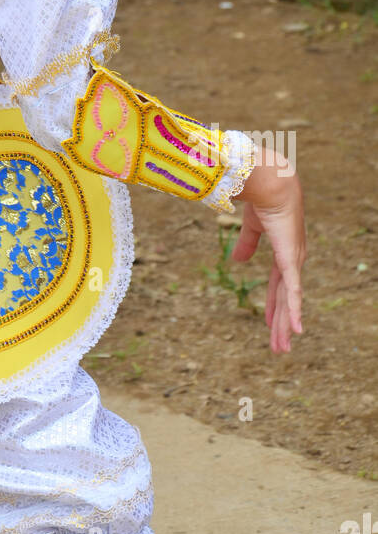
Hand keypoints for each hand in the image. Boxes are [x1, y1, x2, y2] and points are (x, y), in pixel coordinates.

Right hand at [233, 149, 304, 353]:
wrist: (272, 184)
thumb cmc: (262, 199)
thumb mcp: (252, 228)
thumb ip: (246, 245)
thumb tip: (236, 262)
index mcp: (284, 254)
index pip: (280, 287)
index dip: (276, 307)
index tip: (272, 325)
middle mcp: (293, 261)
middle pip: (286, 301)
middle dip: (281, 325)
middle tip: (280, 349)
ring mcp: (294, 262)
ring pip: (290, 302)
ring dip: (285, 326)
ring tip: (283, 349)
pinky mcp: (292, 260)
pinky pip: (293, 291)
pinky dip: (294, 311)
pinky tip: (296, 331)